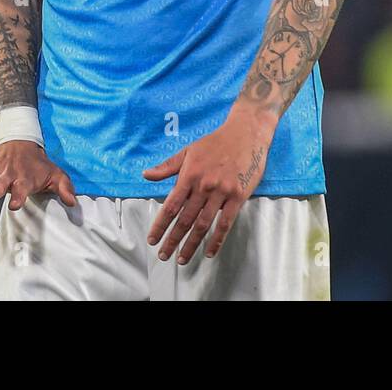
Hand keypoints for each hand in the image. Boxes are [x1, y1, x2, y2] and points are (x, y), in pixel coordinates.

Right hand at [0, 140, 77, 209]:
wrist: (23, 141)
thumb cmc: (40, 165)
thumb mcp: (56, 174)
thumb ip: (65, 188)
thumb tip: (74, 203)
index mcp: (25, 179)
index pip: (22, 188)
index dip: (19, 196)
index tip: (15, 204)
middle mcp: (8, 175)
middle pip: (0, 183)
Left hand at [142, 106, 276, 262]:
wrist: (246, 133)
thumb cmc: (215, 142)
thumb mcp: (188, 150)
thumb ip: (168, 166)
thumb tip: (145, 175)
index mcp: (189, 175)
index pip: (170, 206)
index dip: (160, 225)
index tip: (152, 239)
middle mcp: (203, 186)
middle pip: (185, 219)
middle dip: (172, 240)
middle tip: (163, 256)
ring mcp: (221, 192)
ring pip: (203, 224)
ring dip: (191, 244)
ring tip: (182, 259)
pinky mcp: (238, 196)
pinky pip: (226, 223)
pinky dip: (217, 239)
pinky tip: (209, 251)